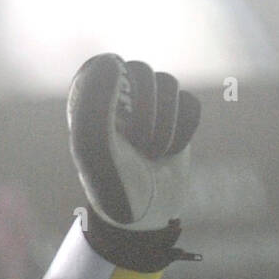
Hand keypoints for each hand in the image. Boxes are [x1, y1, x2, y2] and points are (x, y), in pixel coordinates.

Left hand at [68, 53, 200, 231]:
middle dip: (145, 113)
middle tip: (136, 147)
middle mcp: (117, 98)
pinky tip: (168, 153)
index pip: (106, 65)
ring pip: (169, 83)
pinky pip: (190, 103)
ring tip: (151, 154)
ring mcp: (148, 106)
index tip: (117, 124)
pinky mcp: (176, 117)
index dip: (117, 93)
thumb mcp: (95, 151)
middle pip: (143, 71)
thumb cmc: (113, 186)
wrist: (144, 218)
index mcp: (88, 101)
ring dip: (164, 125)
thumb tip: (112, 60)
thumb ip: (94, 105)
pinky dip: (183, 131)